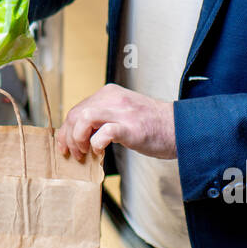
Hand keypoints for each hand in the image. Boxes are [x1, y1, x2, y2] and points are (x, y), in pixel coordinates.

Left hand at [57, 84, 176, 161]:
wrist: (180, 127)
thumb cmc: (153, 125)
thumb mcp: (124, 112)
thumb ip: (104, 117)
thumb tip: (82, 135)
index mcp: (109, 93)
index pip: (77, 109)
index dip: (66, 130)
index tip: (65, 145)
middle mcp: (113, 98)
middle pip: (76, 114)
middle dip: (69, 137)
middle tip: (75, 154)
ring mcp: (122, 112)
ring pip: (83, 119)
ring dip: (78, 139)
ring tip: (85, 153)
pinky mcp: (131, 127)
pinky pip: (104, 133)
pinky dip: (96, 144)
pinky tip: (100, 152)